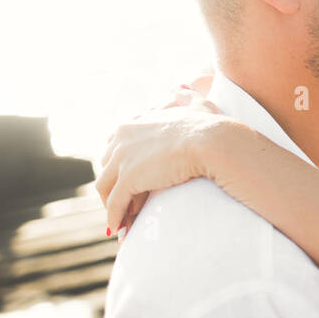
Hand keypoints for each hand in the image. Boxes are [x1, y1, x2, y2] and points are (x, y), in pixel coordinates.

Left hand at [95, 92, 234, 238]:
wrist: (212, 141)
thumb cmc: (210, 125)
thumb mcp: (194, 103)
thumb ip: (183, 96)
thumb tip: (180, 87)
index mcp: (129, 124)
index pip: (113, 150)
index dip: (119, 168)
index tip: (129, 183)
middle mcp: (119, 140)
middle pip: (106, 170)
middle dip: (113, 188)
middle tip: (126, 205)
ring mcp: (122, 160)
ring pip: (106, 189)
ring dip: (114, 206)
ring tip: (125, 221)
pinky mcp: (128, 180)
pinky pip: (116, 204)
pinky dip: (117, 218)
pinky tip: (123, 230)